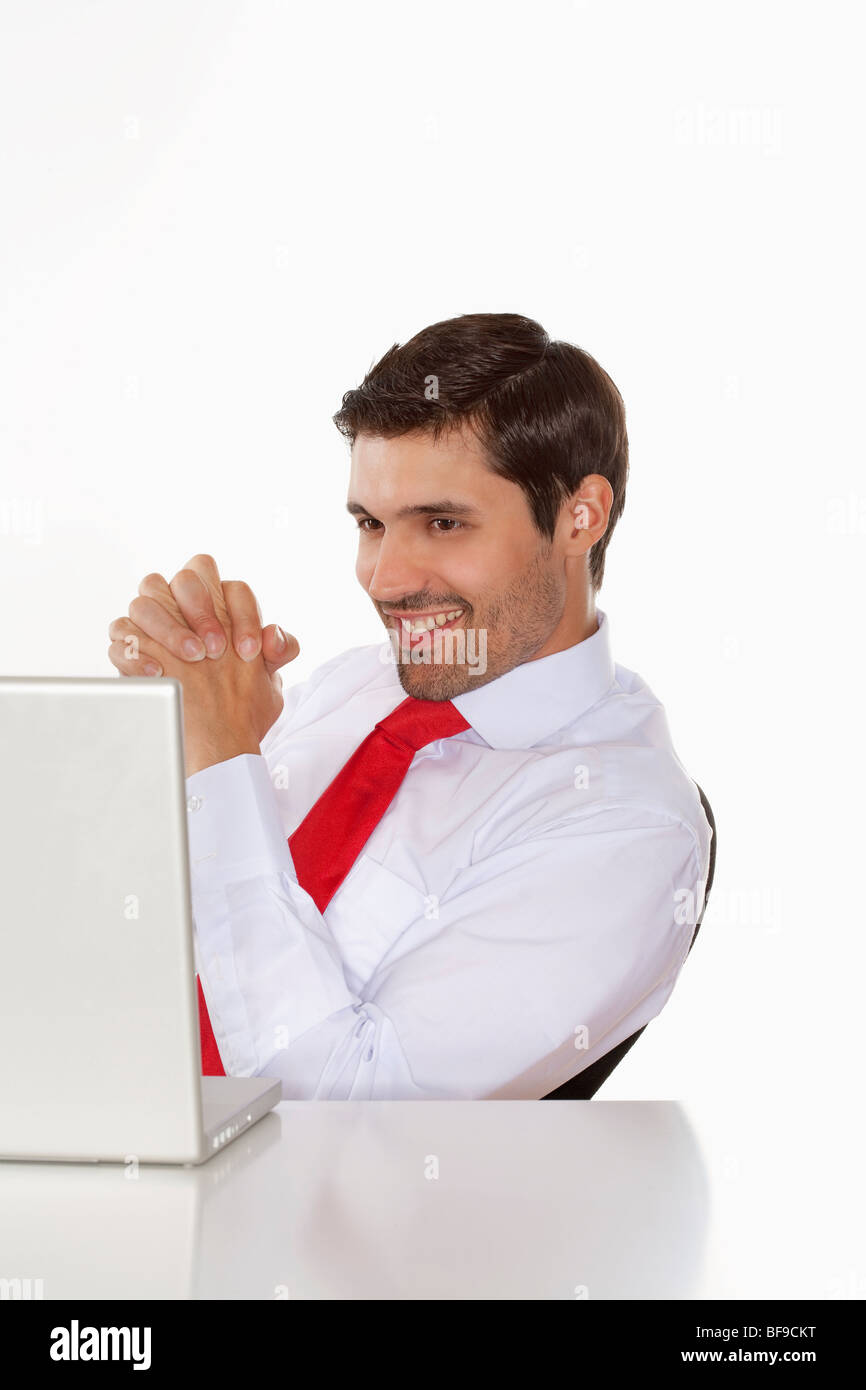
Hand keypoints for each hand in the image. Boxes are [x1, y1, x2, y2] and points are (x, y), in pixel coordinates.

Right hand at [107, 555, 298, 768]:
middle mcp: (182, 607)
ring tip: (193, 658)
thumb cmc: (238, 698)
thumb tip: (274, 635)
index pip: (230, 587)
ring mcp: (151, 625)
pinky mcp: (128, 649)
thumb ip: (279, 651)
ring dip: (170, 627)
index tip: (249, 652)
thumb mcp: (266, 678)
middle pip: (184, 579)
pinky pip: (121, 636)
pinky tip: (160, 673)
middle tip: (216, 649)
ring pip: (145, 601)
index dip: (243, 614)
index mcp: (219, 606)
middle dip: (201, 609)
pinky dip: (137, 652)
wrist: (210, 738)